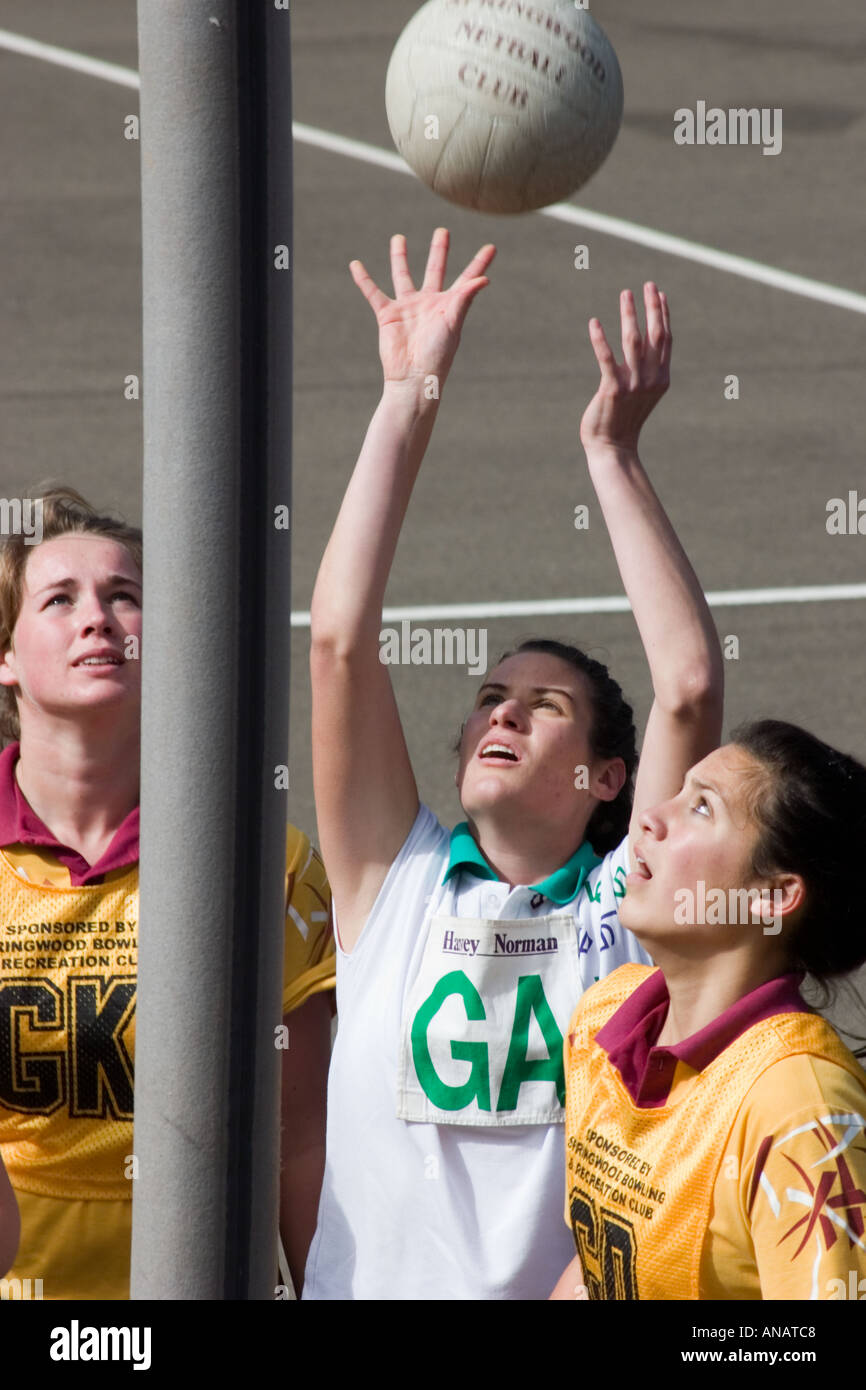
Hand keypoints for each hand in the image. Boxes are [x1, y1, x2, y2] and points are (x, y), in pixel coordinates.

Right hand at [350, 228, 494, 391]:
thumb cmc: (438, 354)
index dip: (479, 263)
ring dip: (399, 256)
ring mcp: (407, 307)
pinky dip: (363, 280)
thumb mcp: (453, 322)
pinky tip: (355, 264)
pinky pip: (373, 292)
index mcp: (449, 305)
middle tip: (442, 231)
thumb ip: (464, 298)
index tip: (492, 247)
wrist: (413, 376)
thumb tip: (484, 279)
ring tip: (398, 238)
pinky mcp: (387, 314)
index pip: (467, 278)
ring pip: (402, 275)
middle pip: (435, 269)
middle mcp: (429, 302)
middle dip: (439, 251)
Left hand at [580, 283, 671, 455]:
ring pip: (633, 341)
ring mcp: (633, 385)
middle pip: (655, 335)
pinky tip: (593, 322)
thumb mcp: (642, 393)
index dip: (664, 315)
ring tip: (626, 293)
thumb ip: (647, 371)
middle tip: (647, 284)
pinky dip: (600, 339)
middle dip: (652, 307)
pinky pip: (606, 358)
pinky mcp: (612, 390)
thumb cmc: (625, 419)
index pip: (666, 340)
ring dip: (629, 314)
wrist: (614, 447)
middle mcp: (651, 379)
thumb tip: (644, 345)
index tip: (660, 293)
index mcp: (661, 378)